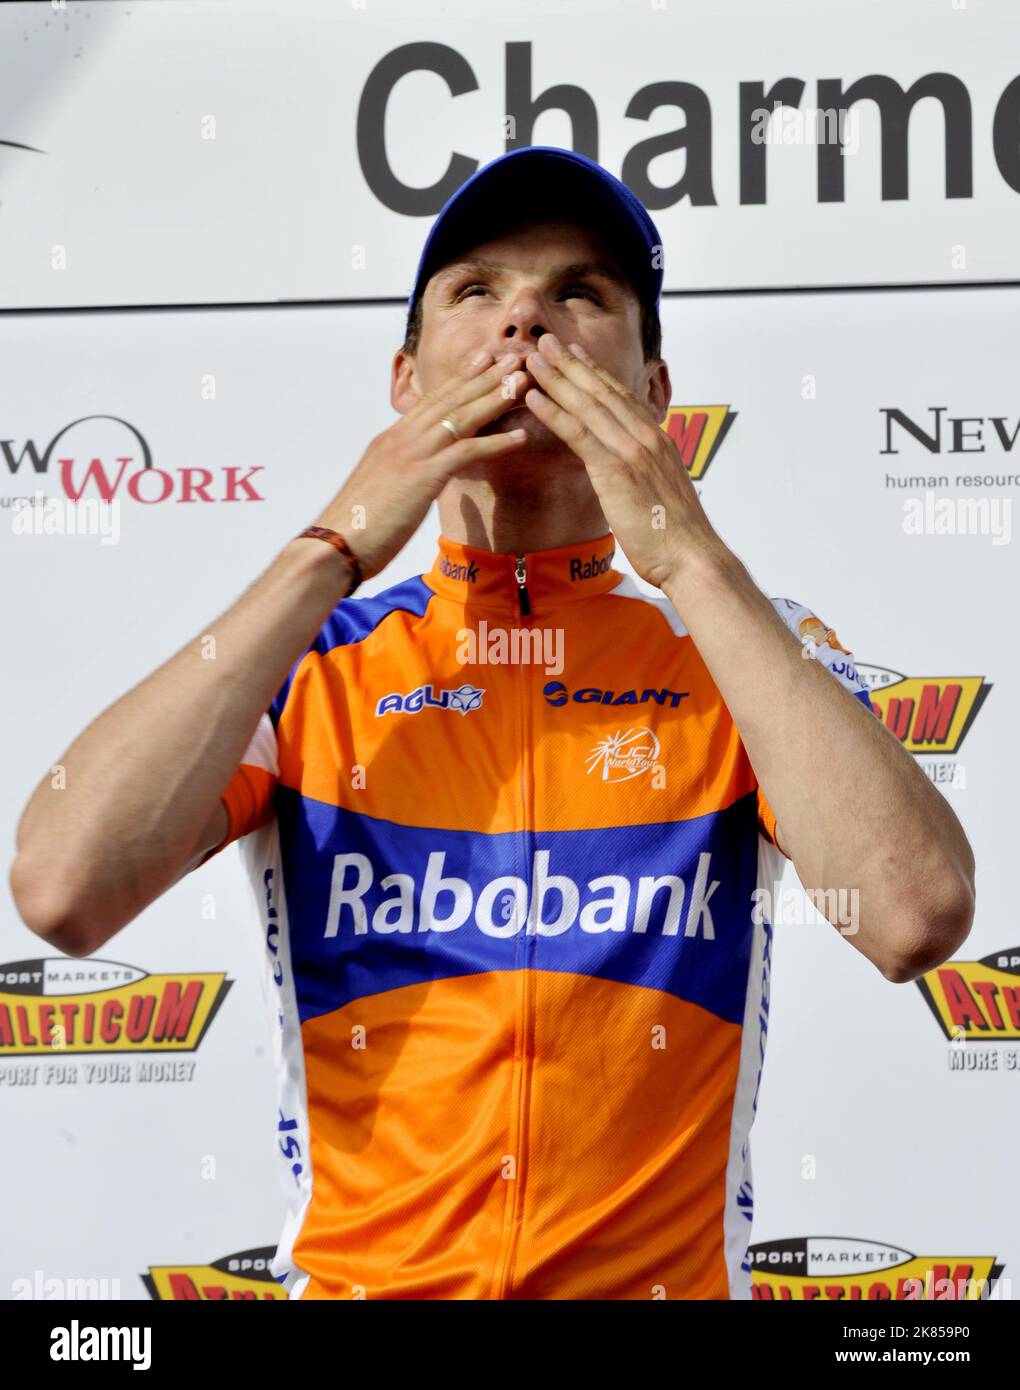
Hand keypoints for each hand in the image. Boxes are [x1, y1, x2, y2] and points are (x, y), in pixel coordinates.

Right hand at [311, 349, 532, 579]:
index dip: (460, 380)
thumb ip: (399, 476)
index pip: (430, 401)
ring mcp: (411, 454)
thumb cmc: (354, 528)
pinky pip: (465, 452)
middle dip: (484, 377)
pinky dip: (495, 443)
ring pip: (460, 417)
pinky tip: (520, 437)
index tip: (482, 361)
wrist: (334, 545)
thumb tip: (413, 480)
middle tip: (514, 358)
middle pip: (449, 399)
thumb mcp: (379, 490)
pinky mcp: (422, 476)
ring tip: (523, 382)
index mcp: (391, 440)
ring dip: (495, 397)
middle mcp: (401, 438)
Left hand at [523, 334, 725, 589]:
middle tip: (545, 339)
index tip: (575, 352)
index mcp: (658, 440)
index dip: (595, 372)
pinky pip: (578, 432)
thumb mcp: (662, 495)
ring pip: (588, 404)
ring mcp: (632, 449)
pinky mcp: (616, 468)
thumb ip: (644, 474)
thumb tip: (630, 474)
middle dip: (571, 362)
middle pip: (602, 390)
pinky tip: (532, 397)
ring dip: (556, 377)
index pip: (621, 397)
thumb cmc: (676, 537)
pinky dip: (553, 411)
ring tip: (531, 357)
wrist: (691, 556)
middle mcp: (646, 436)